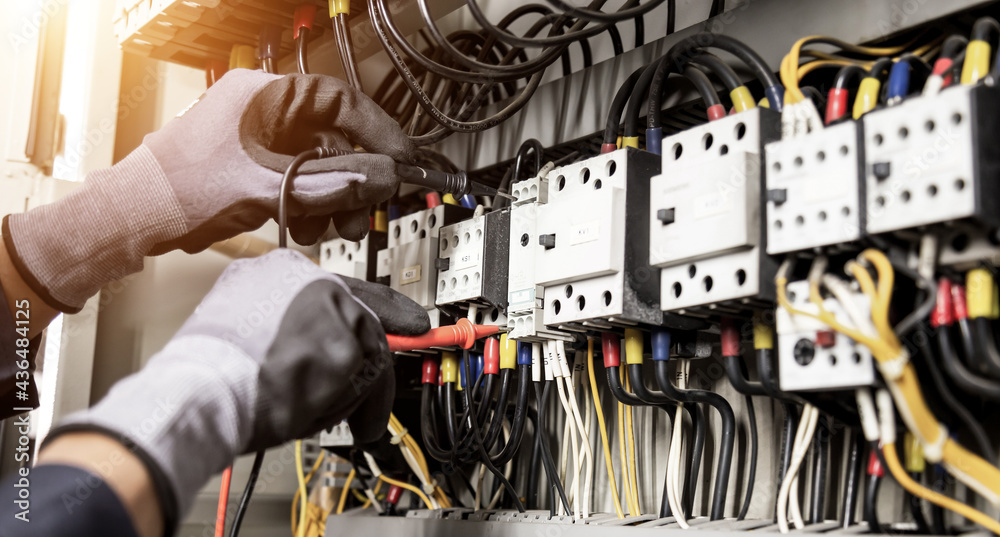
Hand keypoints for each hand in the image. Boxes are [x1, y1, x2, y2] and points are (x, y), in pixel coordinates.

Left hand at [2, 69, 412, 311]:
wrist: (135, 220)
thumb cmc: (178, 192)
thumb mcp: (268, 189)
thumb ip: (330, 184)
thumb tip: (380, 178)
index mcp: (263, 95)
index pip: (338, 100)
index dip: (376, 130)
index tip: (400, 158)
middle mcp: (264, 111)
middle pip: (332, 136)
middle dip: (354, 178)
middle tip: (367, 206)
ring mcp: (259, 138)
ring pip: (319, 162)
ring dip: (334, 197)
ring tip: (334, 225)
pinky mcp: (256, 165)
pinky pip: (300, 178)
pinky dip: (312, 203)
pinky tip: (310, 224)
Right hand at [44, 249, 428, 528]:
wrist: (195, 392)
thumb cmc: (208, 369)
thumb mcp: (239, 316)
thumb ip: (282, 318)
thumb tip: (310, 340)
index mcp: (280, 269)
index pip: (344, 286)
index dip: (385, 308)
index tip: (410, 321)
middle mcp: (310, 278)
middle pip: (364, 322)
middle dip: (369, 367)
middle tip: (371, 400)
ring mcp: (331, 308)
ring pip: (369, 354)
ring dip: (353, 395)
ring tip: (322, 414)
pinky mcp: (344, 345)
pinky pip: (368, 383)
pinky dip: (354, 408)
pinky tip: (322, 415)